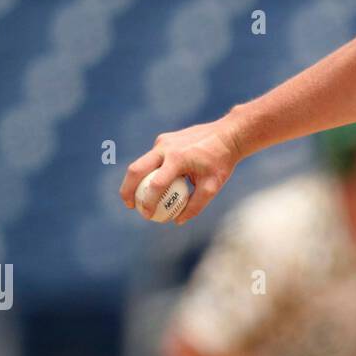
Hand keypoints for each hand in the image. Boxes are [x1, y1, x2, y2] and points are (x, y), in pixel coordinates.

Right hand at [119, 116, 243, 223]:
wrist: (228, 134)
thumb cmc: (222, 161)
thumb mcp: (213, 186)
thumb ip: (195, 205)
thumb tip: (177, 221)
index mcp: (178, 158)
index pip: (156, 184)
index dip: (148, 202)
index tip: (148, 215)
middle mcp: (166, 147)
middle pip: (136, 170)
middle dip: (127, 190)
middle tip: (130, 206)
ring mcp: (163, 141)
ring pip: (141, 162)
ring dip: (136, 181)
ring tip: (137, 198)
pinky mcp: (164, 139)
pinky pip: (152, 158)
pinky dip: (149, 171)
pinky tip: (157, 182)